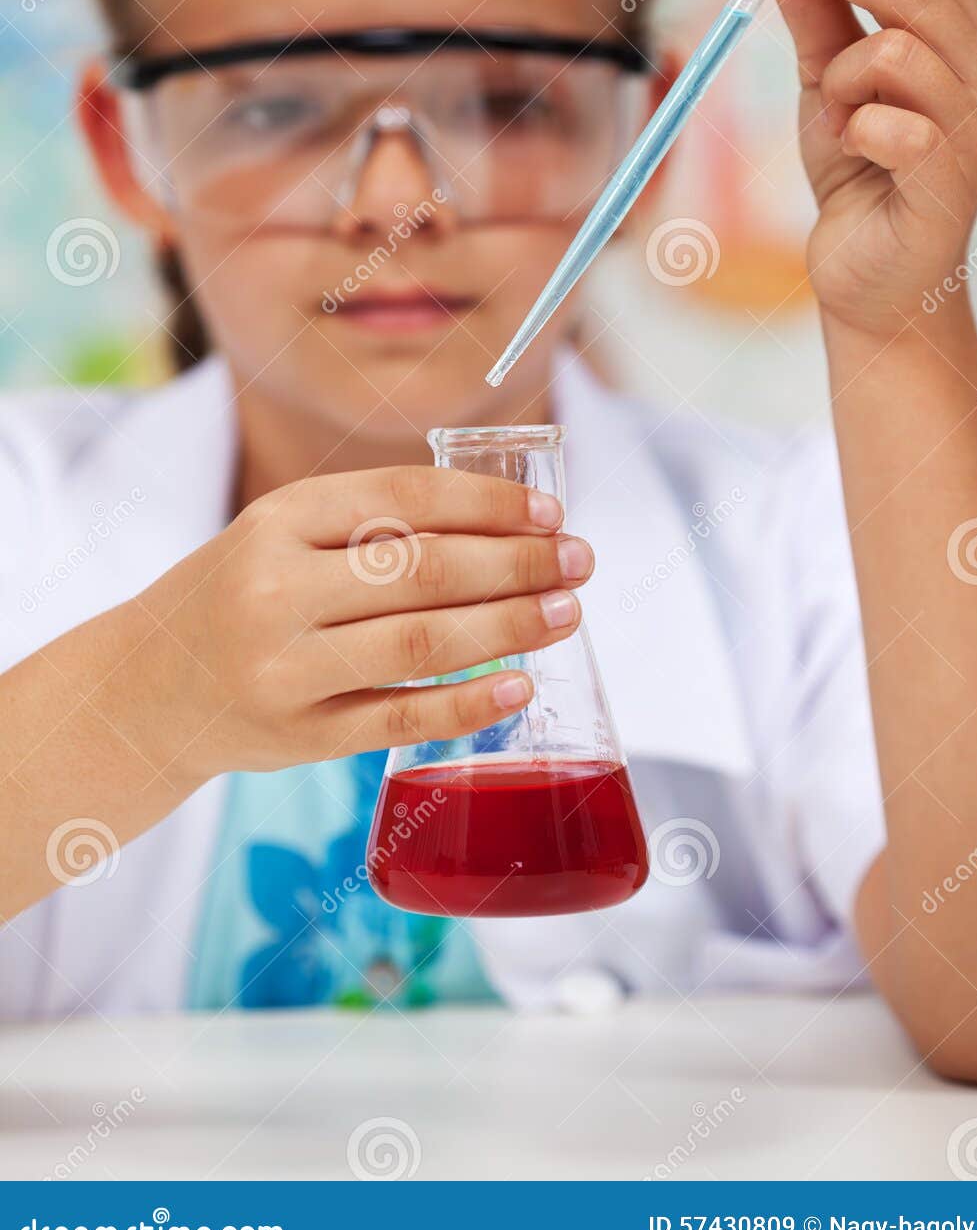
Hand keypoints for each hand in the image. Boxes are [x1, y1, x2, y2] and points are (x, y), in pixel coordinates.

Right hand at [116, 467, 590, 783]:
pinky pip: (400, 716)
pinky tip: (519, 687)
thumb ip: (371, 525)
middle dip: (519, 563)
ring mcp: (285, 666)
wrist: (144, 689)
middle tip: (579, 562)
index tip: (551, 513)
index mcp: (279, 517)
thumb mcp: (279, 535)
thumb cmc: (238, 596)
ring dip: (509, 626)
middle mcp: (276, 587)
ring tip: (565, 613)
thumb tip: (506, 523)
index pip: (405, 495)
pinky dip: (467, 704)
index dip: (490, 503)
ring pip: (422, 641)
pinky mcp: (299, 734)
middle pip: (425, 569)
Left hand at [739, 0, 976, 337]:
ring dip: (838, 77)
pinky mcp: (952, 178)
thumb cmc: (860, 174)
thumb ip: (820, 23)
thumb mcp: (827, 85)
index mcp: (971, 33)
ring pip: (894, 49)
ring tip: (835, 114)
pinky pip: (889, 123)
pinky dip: (850, 129)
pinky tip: (854, 152)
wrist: (870, 276)